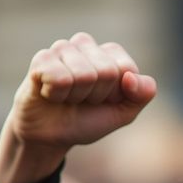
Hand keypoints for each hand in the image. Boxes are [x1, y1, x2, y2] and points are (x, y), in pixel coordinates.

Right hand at [0, 32, 156, 182]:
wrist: (51, 137)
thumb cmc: (88, 120)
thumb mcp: (123, 113)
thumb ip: (142, 95)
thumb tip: (131, 78)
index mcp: (110, 54)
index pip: (127, 68)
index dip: (117, 93)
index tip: (105, 100)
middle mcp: (86, 44)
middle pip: (107, 71)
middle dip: (97, 96)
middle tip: (83, 100)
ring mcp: (62, 48)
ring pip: (84, 75)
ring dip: (76, 97)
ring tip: (67, 97)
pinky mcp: (41, 59)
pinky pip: (59, 78)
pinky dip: (57, 96)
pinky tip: (50, 95)